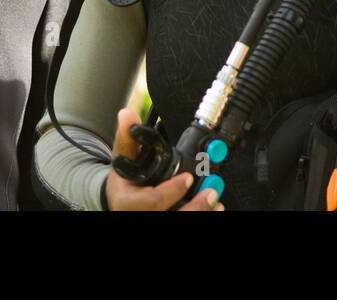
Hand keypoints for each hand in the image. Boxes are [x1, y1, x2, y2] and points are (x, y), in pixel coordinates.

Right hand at [104, 108, 222, 210]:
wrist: (121, 198)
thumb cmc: (125, 179)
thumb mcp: (123, 158)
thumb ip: (128, 137)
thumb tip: (127, 115)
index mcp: (127, 201)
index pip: (153, 201)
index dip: (172, 191)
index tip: (188, 178)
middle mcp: (139, 215)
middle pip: (170, 217)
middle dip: (195, 207)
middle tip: (211, 192)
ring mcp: (152, 220)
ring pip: (180, 221)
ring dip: (201, 212)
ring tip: (215, 200)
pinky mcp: (164, 220)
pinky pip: (184, 221)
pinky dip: (202, 215)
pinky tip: (214, 209)